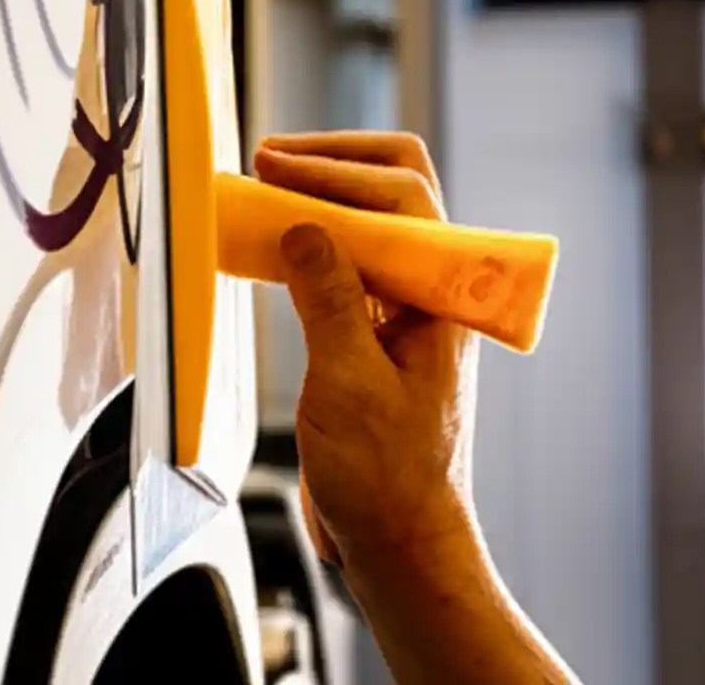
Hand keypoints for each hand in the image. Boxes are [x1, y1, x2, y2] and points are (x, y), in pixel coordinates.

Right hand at [255, 132, 478, 566]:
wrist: (400, 541)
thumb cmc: (388, 478)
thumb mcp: (349, 384)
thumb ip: (329, 300)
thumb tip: (303, 228)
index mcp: (442, 298)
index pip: (401, 198)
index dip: (335, 170)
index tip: (275, 166)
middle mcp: (429, 295)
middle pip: (394, 196)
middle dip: (333, 169)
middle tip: (269, 163)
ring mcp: (403, 314)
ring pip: (368, 229)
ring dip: (317, 204)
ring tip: (263, 195)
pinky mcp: (374, 339)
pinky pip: (345, 271)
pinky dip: (307, 249)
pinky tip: (272, 249)